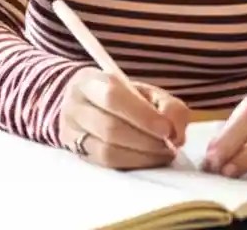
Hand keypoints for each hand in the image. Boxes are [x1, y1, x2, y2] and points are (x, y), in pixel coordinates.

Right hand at [57, 67, 189, 168]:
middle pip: (109, 128)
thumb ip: (168, 106)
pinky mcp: (76, 154)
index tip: (167, 130)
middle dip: (146, 140)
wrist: (83, 105)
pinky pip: (106, 164)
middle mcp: (75, 106)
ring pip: (107, 150)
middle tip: (169, 146)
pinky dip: (133, 164)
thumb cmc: (121, 98)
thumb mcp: (145, 92)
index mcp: (90, 82)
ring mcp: (71, 133)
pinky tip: (148, 159)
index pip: (113, 97)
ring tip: (162, 153)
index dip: (143, 116)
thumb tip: (176, 134)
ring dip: (142, 156)